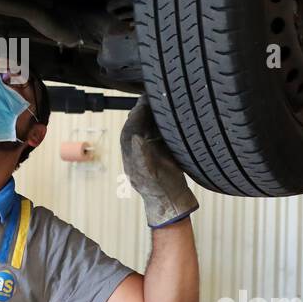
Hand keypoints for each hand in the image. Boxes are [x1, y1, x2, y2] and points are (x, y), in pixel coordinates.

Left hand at [121, 96, 198, 227]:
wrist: (172, 204)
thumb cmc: (160, 192)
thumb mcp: (150, 175)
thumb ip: (142, 158)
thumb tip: (135, 139)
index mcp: (132, 156)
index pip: (130, 131)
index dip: (135, 116)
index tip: (142, 103)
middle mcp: (138, 152)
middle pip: (137, 126)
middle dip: (142, 111)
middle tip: (149, 96)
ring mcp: (149, 151)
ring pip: (147, 128)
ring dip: (151, 115)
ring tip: (157, 101)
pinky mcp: (160, 152)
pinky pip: (157, 134)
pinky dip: (160, 123)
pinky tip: (167, 115)